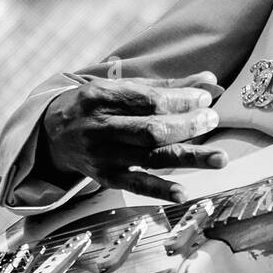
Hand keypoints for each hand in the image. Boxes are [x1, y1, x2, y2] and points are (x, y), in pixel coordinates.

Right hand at [38, 70, 225, 200]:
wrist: (52, 133)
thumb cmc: (96, 105)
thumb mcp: (121, 88)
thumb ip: (167, 86)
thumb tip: (210, 80)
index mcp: (102, 96)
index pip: (147, 100)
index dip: (180, 100)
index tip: (205, 99)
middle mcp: (100, 127)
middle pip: (150, 130)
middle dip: (187, 126)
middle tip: (212, 120)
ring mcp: (103, 155)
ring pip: (150, 157)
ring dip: (188, 157)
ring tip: (219, 158)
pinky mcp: (106, 177)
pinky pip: (136, 184)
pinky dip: (161, 189)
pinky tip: (184, 192)